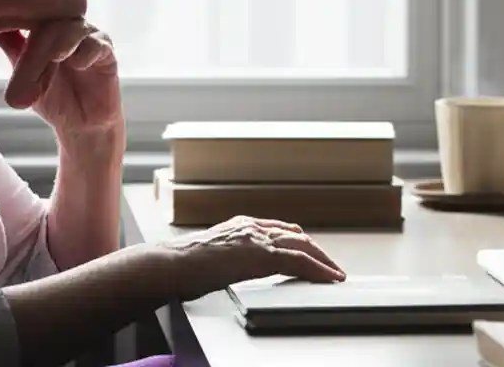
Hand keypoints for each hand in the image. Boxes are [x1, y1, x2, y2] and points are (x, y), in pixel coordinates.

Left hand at [0, 21, 123, 139]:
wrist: (81, 123)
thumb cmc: (53, 94)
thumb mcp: (24, 70)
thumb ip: (11, 45)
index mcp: (48, 25)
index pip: (31, 12)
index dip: (14, 17)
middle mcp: (69, 26)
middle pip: (48, 23)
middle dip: (33, 47)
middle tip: (19, 71)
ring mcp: (89, 37)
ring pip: (71, 31)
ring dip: (56, 49)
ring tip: (52, 59)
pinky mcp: (107, 54)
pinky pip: (97, 46)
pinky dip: (85, 52)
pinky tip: (77, 64)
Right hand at [163, 216, 345, 299]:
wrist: (167, 265)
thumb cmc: (181, 266)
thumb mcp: (212, 256)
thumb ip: (229, 256)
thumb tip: (233, 268)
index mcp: (241, 225)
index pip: (280, 230)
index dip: (299, 242)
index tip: (311, 252)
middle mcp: (252, 227)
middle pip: (296, 237)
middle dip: (317, 251)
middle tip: (331, 266)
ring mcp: (257, 238)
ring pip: (302, 246)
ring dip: (323, 260)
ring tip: (335, 273)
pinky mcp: (259, 254)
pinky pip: (298, 261)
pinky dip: (317, 269)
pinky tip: (328, 277)